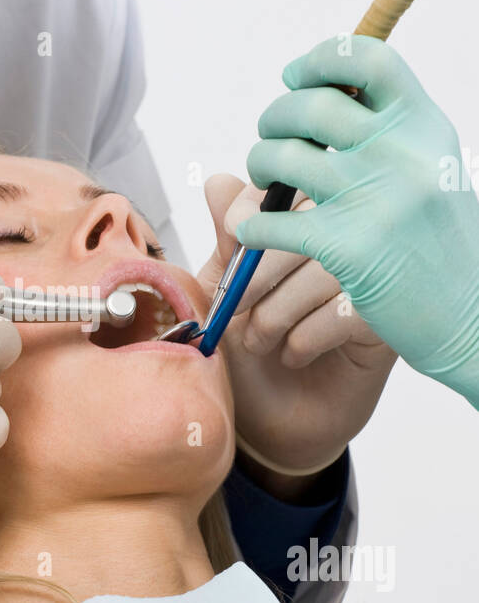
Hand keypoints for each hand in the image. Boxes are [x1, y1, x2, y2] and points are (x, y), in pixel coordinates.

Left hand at [198, 173, 396, 476]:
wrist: (268, 420)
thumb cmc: (246, 349)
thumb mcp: (223, 290)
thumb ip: (227, 239)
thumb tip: (217, 182)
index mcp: (304, 225)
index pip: (290, 189)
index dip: (254, 215)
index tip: (231, 246)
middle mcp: (344, 244)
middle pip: (310, 225)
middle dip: (259, 271)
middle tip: (237, 309)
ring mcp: (370, 281)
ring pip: (327, 269)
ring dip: (279, 311)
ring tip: (260, 340)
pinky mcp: (384, 323)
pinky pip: (348, 311)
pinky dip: (307, 336)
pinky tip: (294, 355)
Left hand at [237, 36, 478, 408]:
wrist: (469, 318)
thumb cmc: (442, 247)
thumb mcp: (430, 174)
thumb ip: (388, 134)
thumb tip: (318, 92)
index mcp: (425, 126)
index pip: (368, 59)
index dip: (321, 61)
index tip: (296, 77)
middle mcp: (403, 153)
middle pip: (312, 105)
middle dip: (276, 117)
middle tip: (270, 136)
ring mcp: (376, 198)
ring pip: (283, 158)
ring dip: (259, 165)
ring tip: (263, 181)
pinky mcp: (349, 248)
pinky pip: (272, 223)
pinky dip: (252, 227)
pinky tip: (253, 233)